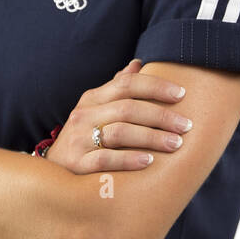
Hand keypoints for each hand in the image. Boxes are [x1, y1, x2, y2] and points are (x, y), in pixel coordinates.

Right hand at [44, 58, 192, 174]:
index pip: (127, 84)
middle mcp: (84, 114)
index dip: (156, 86)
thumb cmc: (84, 138)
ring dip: (152, 137)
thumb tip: (137, 64)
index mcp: (93, 98)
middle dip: (162, 115)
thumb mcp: (97, 110)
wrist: (53, 174)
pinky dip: (129, 159)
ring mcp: (78, 139)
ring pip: (119, 132)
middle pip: (128, 107)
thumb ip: (117, 89)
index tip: (183, 94)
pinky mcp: (76, 164)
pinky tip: (149, 161)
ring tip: (176, 143)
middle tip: (187, 125)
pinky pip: (105, 159)